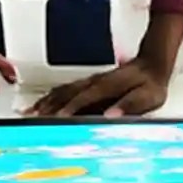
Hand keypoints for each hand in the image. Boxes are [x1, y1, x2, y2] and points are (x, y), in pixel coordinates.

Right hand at [27, 57, 169, 116]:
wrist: (151, 64)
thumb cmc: (149, 83)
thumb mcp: (146, 97)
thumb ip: (128, 105)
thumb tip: (112, 114)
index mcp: (105, 86)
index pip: (81, 99)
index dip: (67, 109)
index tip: (53, 118)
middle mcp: (94, 82)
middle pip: (65, 94)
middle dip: (48, 106)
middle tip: (31, 116)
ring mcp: (90, 81)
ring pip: (63, 90)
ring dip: (46, 100)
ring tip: (31, 110)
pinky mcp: (90, 83)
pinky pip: (66, 88)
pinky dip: (52, 95)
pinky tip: (45, 100)